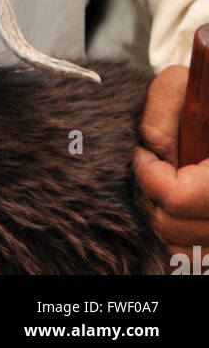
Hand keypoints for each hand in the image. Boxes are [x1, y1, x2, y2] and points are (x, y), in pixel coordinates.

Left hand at [134, 65, 208, 271]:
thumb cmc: (204, 100)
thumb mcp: (181, 87)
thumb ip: (160, 113)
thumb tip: (147, 151)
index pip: (176, 198)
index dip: (150, 176)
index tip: (144, 156)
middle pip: (173, 228)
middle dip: (152, 198)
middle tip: (151, 171)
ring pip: (183, 252)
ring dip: (164, 222)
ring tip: (165, 188)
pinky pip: (193, 261)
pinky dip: (179, 239)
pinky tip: (175, 209)